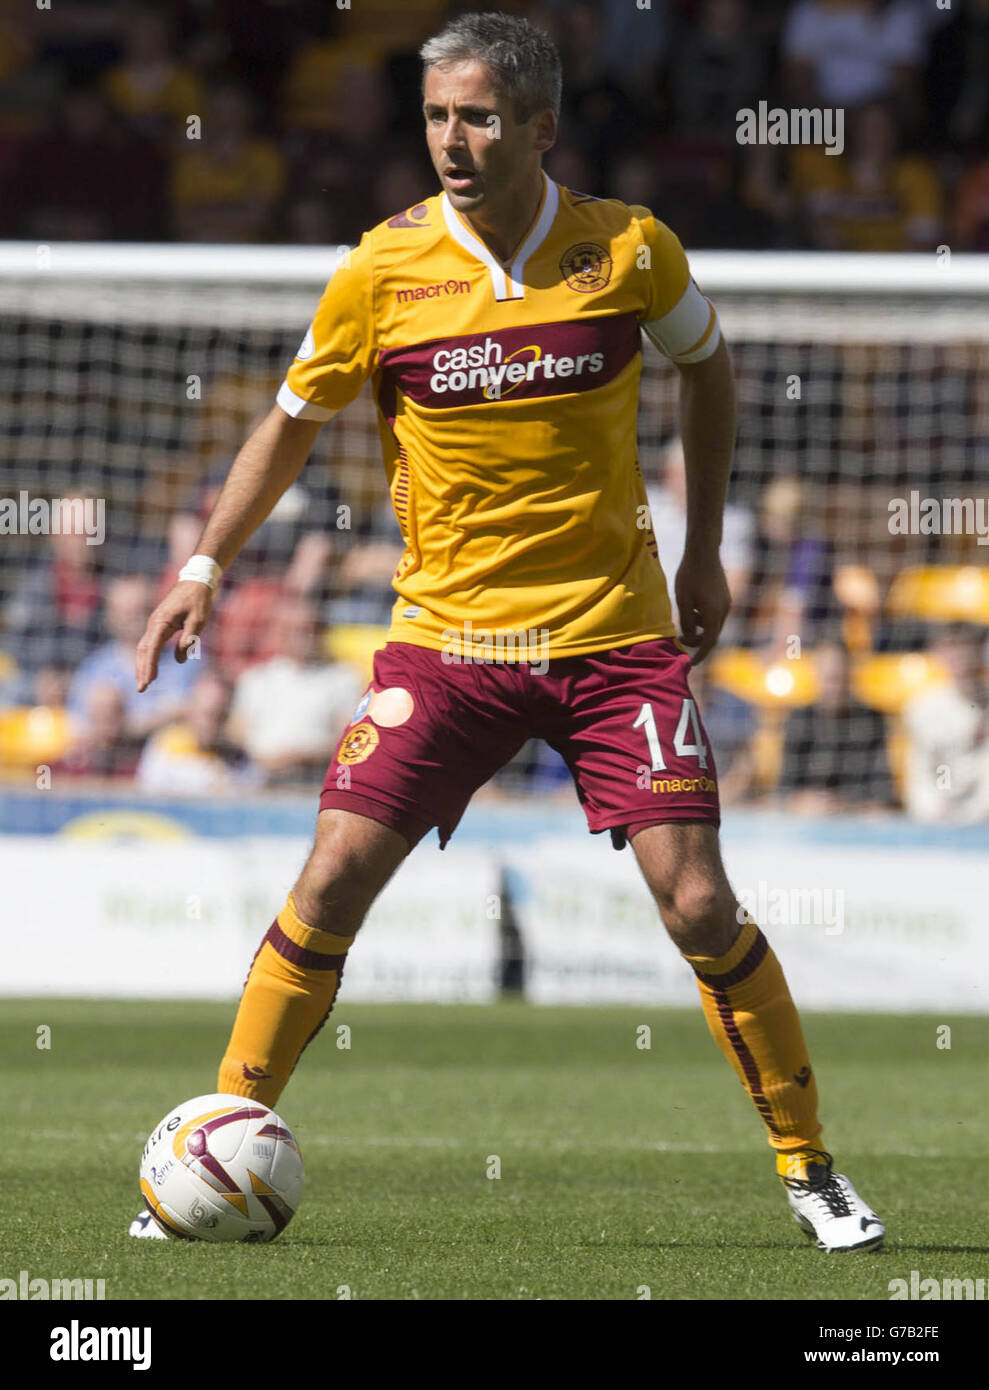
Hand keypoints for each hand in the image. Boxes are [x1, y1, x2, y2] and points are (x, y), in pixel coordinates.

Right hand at [135, 580, 213, 691]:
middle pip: (143, 650)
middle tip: (141, 689)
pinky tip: (149, 669)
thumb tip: (180, 660)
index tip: (148, 682)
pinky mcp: (159, 624)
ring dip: (142, 665)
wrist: (196, 581)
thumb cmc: (199, 600)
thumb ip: (189, 639)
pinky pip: (150, 643)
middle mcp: (154, 623)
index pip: (152, 648)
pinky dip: (148, 657)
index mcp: (162, 622)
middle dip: (141, 670)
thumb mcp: (199, 620)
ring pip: (144, 647)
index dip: (149, 666)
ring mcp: (155, 623)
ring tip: (143, 683)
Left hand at [675, 550, 730, 665]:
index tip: (690, 664)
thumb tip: (688, 636)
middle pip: (712, 635)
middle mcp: (724, 611)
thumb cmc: (689, 576)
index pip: (708, 643)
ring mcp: (727, 603)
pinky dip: (704, 617)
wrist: (704, 552)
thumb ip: (686, 622)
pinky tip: (693, 604)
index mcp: (713, 614)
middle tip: (680, 637)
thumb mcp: (682, 600)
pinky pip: (715, 614)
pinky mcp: (725, 597)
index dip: (700, 655)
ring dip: (699, 626)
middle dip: (697, 640)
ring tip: (685, 611)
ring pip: (713, 624)